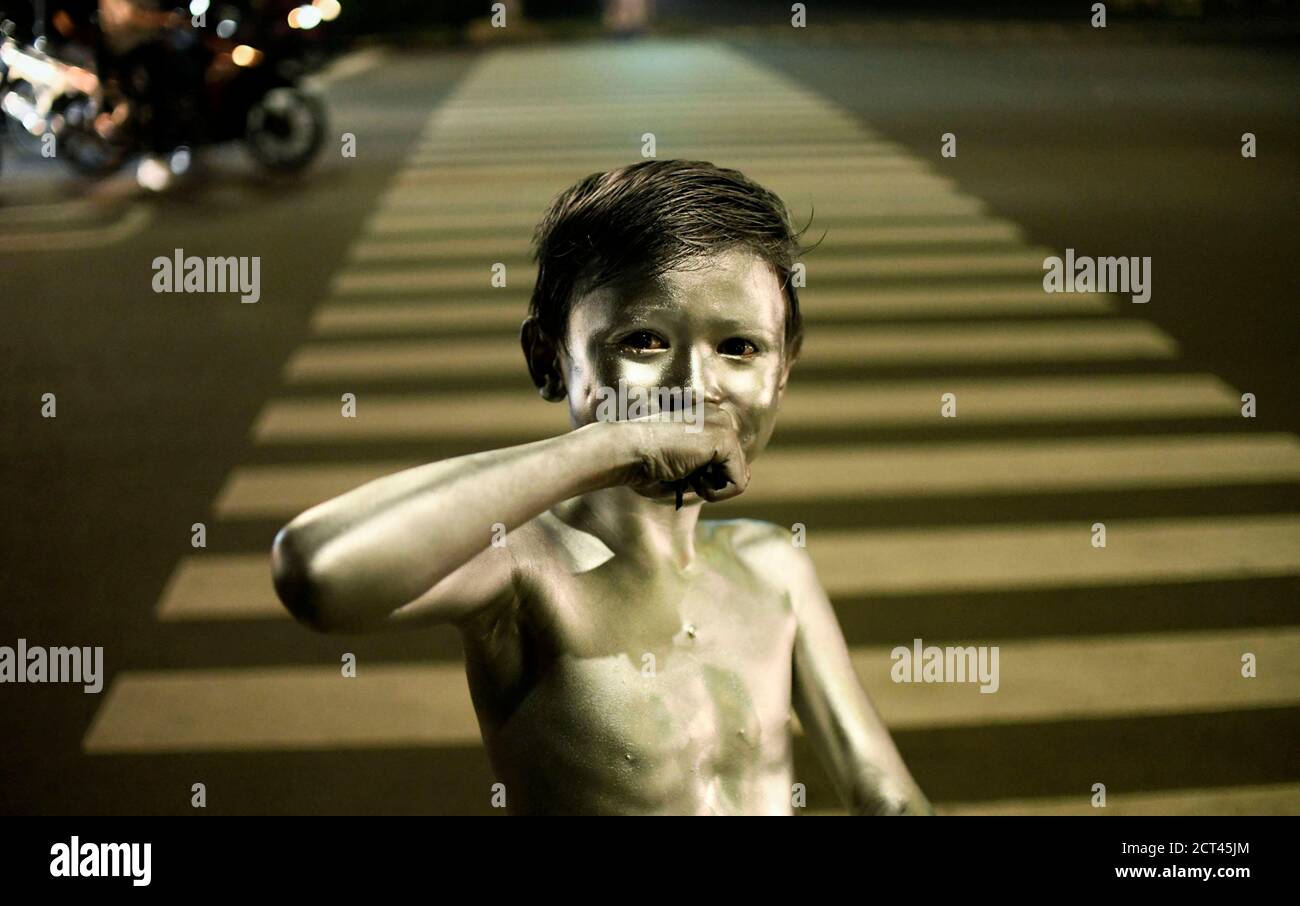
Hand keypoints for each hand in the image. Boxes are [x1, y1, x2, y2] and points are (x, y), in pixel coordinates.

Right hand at [608, 406, 749, 503]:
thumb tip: (743, 481)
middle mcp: (718, 416)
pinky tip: (691, 477)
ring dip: (711, 486)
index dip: (704, 477)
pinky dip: (714, 493)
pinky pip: (738, 484)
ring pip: (739, 477)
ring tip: (685, 472)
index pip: (726, 461)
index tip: (678, 468)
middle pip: (736, 468)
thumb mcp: (682, 464)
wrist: (626, 451)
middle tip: (681, 471)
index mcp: (707, 418)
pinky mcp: (725, 439)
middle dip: (711, 481)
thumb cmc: (643, 464)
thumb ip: (709, 468)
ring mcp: (723, 425)